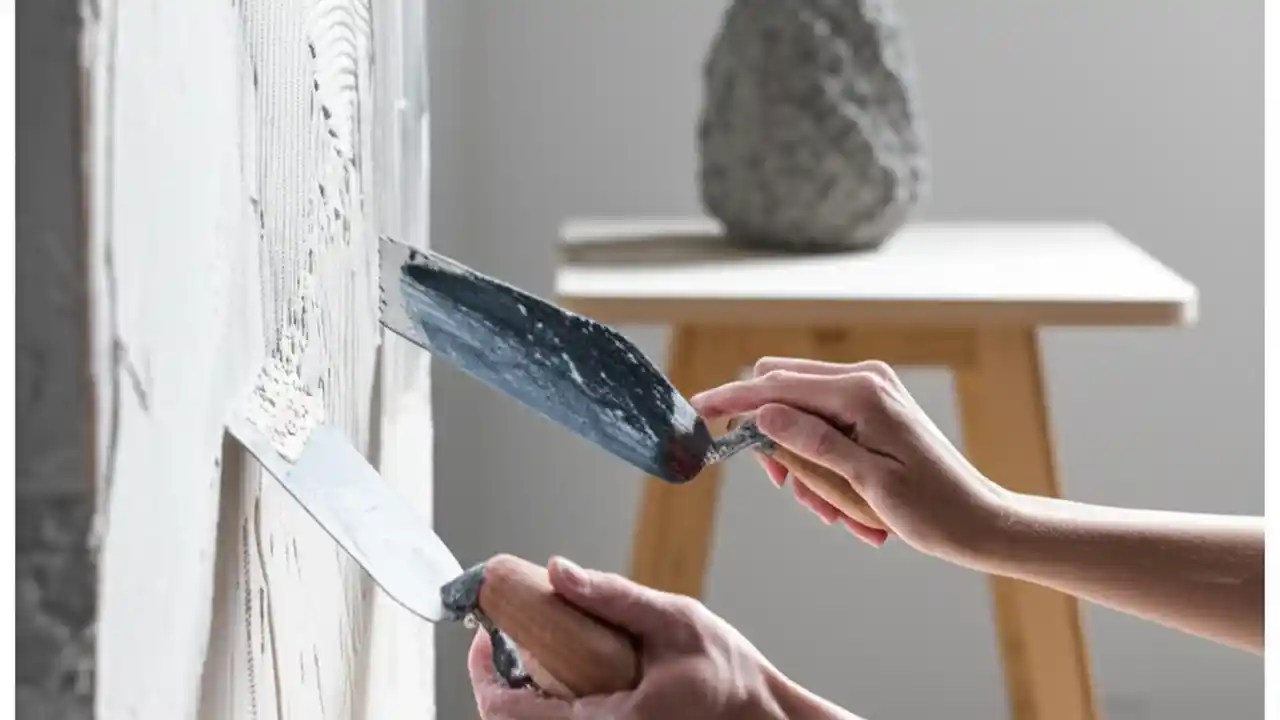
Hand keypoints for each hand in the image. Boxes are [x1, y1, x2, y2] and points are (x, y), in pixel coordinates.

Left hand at [468, 557, 820, 719]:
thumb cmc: (730, 676)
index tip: (482, 631)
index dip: (482, 671)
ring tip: (531, 645)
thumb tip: (558, 570)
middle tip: (504, 632)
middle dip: (498, 677)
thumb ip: (614, 598)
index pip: (509, 712)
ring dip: (521, 692)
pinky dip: (548, 703)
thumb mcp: (676, 622)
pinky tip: (562, 668)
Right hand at [692, 358, 1013, 565]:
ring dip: (803, 467)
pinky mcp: (872, 409)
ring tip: (836, 512)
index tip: (695, 411)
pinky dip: (822, 467)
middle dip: (773, 444)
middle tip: (789, 490)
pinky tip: (848, 504)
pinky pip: (822, 429)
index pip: (776, 385)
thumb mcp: (866, 483)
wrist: (979, 521)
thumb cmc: (931, 509)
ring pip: (799, 416)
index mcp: (861, 392)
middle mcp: (863, 379)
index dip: (732, 400)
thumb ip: (813, 444)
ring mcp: (869, 392)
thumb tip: (764, 415)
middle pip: (782, 392)